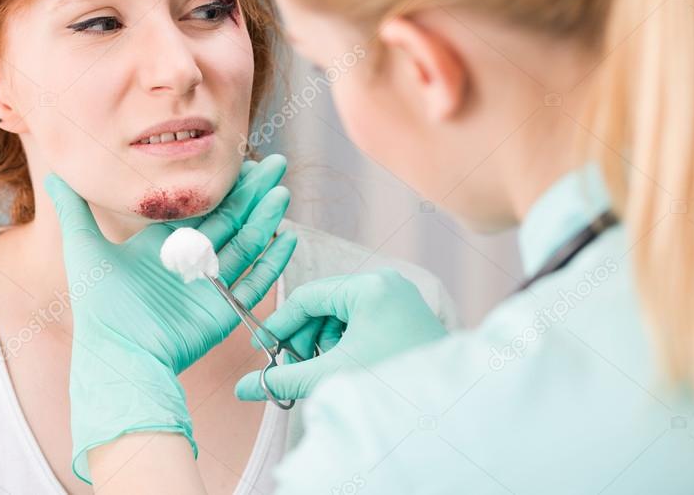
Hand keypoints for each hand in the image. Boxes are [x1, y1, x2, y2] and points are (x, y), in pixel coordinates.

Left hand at [44, 154, 298, 482]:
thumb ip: (75, 209)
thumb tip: (56, 173)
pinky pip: (253, 282)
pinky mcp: (224, 310)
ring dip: (265, 218)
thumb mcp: (85, 249)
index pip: (201, 207)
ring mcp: (210, 285)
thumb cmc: (100, 306)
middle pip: (230, 219)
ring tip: (283, 192)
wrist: (119, 356)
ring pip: (246, 244)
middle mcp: (190, 261)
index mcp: (164, 245)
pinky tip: (288, 238)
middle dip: (253, 192)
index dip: (223, 185)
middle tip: (275, 165)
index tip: (241, 160)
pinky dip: (273, 263)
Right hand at [233, 269, 446, 401]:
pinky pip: (363, 322)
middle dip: (304, 339)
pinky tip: (346, 368)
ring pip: (343, 315)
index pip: (308, 297)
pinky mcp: (407, 317)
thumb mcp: (332, 376)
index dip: (280, 325)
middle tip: (294, 367)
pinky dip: (347, 345)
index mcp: (370, 287)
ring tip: (324, 371)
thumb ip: (284, 378)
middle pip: (325, 305)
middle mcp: (386, 284)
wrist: (450, 409)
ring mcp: (400, 299)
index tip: (260, 350)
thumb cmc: (395, 384)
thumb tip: (243, 388)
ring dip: (325, 344)